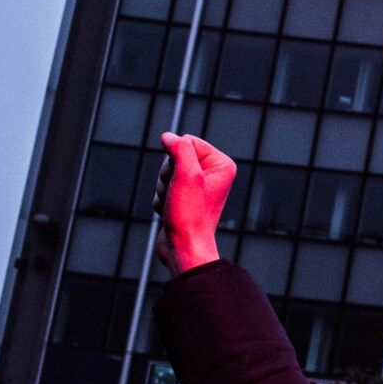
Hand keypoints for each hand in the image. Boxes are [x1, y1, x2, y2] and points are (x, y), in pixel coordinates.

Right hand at [156, 133, 235, 274]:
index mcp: (221, 164)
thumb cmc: (189, 213)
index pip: (188, 141)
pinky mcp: (185, 198)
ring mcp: (198, 187)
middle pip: (174, 157)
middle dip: (168, 175)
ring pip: (166, 173)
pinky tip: (170, 212)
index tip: (184, 179)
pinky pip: (162, 188)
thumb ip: (179, 149)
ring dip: (163, 189)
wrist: (183, 246)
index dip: (176, 158)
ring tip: (174, 204)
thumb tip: (168, 137)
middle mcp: (212, 174)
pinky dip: (161, 200)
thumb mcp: (186, 175)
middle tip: (177, 193)